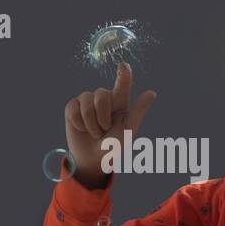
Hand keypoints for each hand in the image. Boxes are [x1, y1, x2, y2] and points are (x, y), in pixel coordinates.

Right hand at [63, 62, 156, 188]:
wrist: (93, 158)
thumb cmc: (114, 145)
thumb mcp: (128, 130)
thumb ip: (138, 111)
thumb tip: (152, 92)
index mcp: (119, 101)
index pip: (122, 84)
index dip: (123, 74)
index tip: (124, 66)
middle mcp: (103, 97)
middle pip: (101, 95)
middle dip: (102, 117)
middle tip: (104, 130)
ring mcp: (86, 100)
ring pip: (86, 102)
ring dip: (91, 123)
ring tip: (94, 132)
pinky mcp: (72, 107)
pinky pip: (73, 110)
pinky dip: (78, 124)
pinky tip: (81, 129)